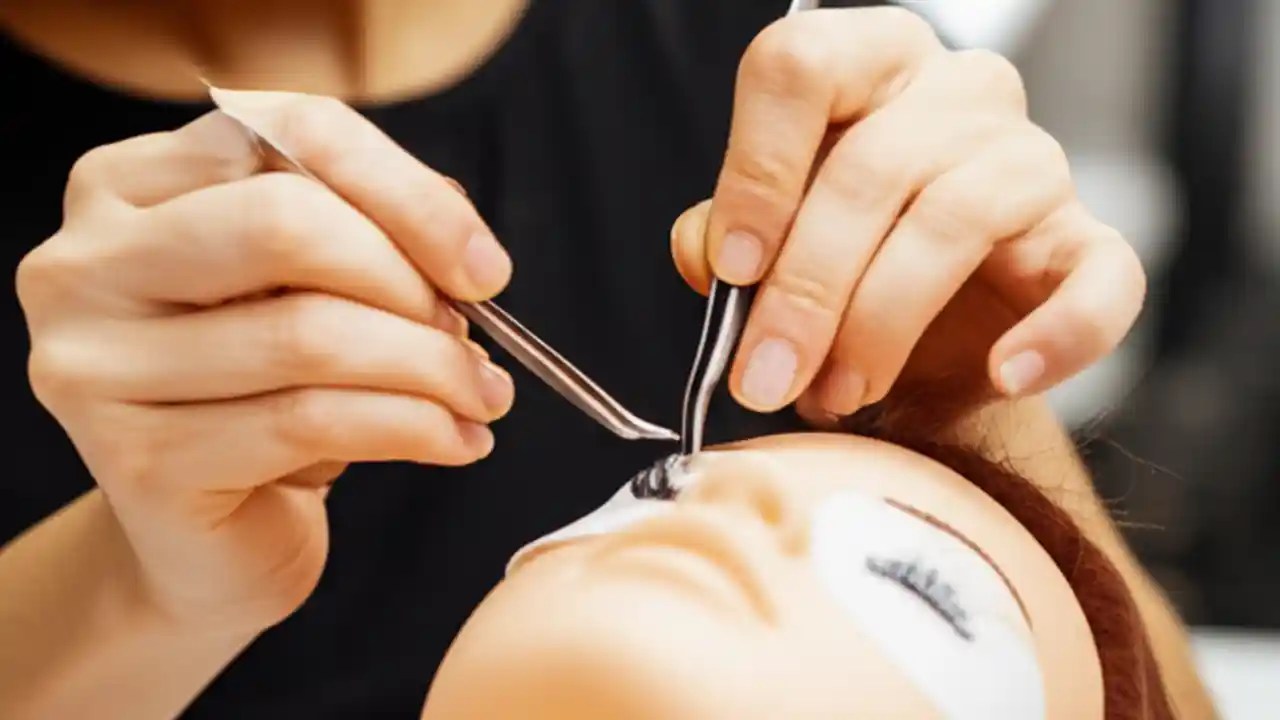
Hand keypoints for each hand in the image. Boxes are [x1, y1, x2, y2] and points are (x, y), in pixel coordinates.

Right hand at [15, 91, 515, 633]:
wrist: (209, 541)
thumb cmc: (269, 396)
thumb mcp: (315, 293)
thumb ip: (373, 233)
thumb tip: (461, 239)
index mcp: (126, 185)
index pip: (284, 132)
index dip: (407, 193)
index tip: (484, 266)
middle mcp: (85, 262)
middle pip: (286, 223)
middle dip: (410, 283)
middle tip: (471, 336)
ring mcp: (95, 365)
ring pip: (307, 334)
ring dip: (431, 367)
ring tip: (481, 395)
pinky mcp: (135, 461)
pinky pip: (308, 422)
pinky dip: (412, 429)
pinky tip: (455, 442)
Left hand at [671, 7, 1143, 420]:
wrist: (935, 334)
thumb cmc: (843, 263)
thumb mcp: (770, 241)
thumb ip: (725, 236)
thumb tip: (706, 251)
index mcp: (866, 64)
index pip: (800, 67)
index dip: (758, 170)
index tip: (733, 267)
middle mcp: (957, 93)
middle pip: (871, 168)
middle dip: (805, 292)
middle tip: (766, 379)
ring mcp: (1031, 161)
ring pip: (956, 221)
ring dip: (883, 325)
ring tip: (838, 393)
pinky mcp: (1088, 241)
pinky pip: (1100, 281)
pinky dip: (1058, 334)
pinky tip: (1005, 374)